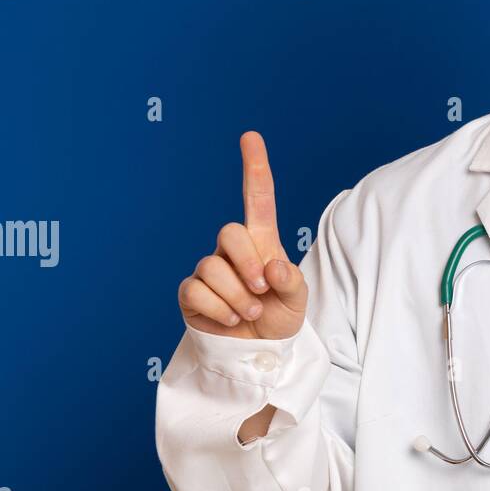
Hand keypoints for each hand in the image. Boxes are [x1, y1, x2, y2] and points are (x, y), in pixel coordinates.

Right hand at [178, 132, 308, 339]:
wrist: (260, 354)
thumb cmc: (280, 319)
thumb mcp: (298, 299)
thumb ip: (292, 281)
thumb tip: (271, 265)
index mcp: (263, 242)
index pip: (258, 199)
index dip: (254, 167)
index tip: (250, 136)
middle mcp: (233, 251)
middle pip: (229, 232)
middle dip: (247, 264)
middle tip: (261, 291)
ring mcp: (209, 270)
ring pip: (212, 267)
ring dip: (237, 297)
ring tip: (249, 314)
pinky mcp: (191, 294)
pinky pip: (196, 291)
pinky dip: (219, 310)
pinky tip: (230, 320)